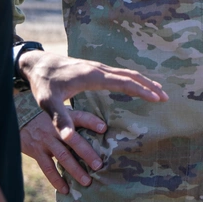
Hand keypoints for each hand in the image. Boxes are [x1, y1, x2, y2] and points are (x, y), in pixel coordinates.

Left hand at [18, 51, 167, 188]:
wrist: (36, 63)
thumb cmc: (43, 83)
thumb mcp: (48, 103)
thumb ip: (60, 120)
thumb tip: (68, 138)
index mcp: (93, 76)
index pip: (124, 83)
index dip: (142, 90)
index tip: (157, 98)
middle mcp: (99, 69)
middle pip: (131, 76)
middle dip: (149, 85)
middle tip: (166, 97)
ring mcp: (98, 67)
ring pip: (126, 73)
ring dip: (144, 81)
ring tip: (158, 91)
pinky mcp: (94, 69)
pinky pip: (119, 73)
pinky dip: (133, 79)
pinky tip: (135, 85)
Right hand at [20, 109, 108, 192]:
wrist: (20, 118)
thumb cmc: (48, 118)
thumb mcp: (61, 113)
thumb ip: (75, 121)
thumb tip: (102, 130)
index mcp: (64, 116)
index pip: (80, 117)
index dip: (92, 121)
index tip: (104, 128)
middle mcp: (56, 129)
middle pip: (73, 140)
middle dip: (86, 153)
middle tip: (99, 165)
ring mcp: (46, 140)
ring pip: (62, 156)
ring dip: (75, 170)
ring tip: (87, 181)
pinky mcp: (36, 151)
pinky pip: (47, 168)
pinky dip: (56, 180)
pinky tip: (65, 189)